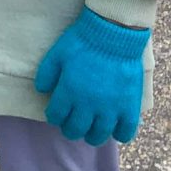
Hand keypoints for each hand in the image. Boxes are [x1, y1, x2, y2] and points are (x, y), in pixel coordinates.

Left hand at [34, 7, 149, 145]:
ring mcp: (110, 109)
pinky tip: (114, 129)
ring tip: (90, 131)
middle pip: (76, 129)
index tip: (55, 115)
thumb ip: (46, 74)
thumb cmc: (82, 42)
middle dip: (70, 130)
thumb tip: (40, 90)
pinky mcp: (129, 108)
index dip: (53, 117)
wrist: (113, 35)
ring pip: (99, 135)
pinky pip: (125, 133)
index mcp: (69, 91)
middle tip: (70, 126)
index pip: (56, 116)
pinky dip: (118, 135)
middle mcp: (88, 105)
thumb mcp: (57, 54)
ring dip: (91, 136)